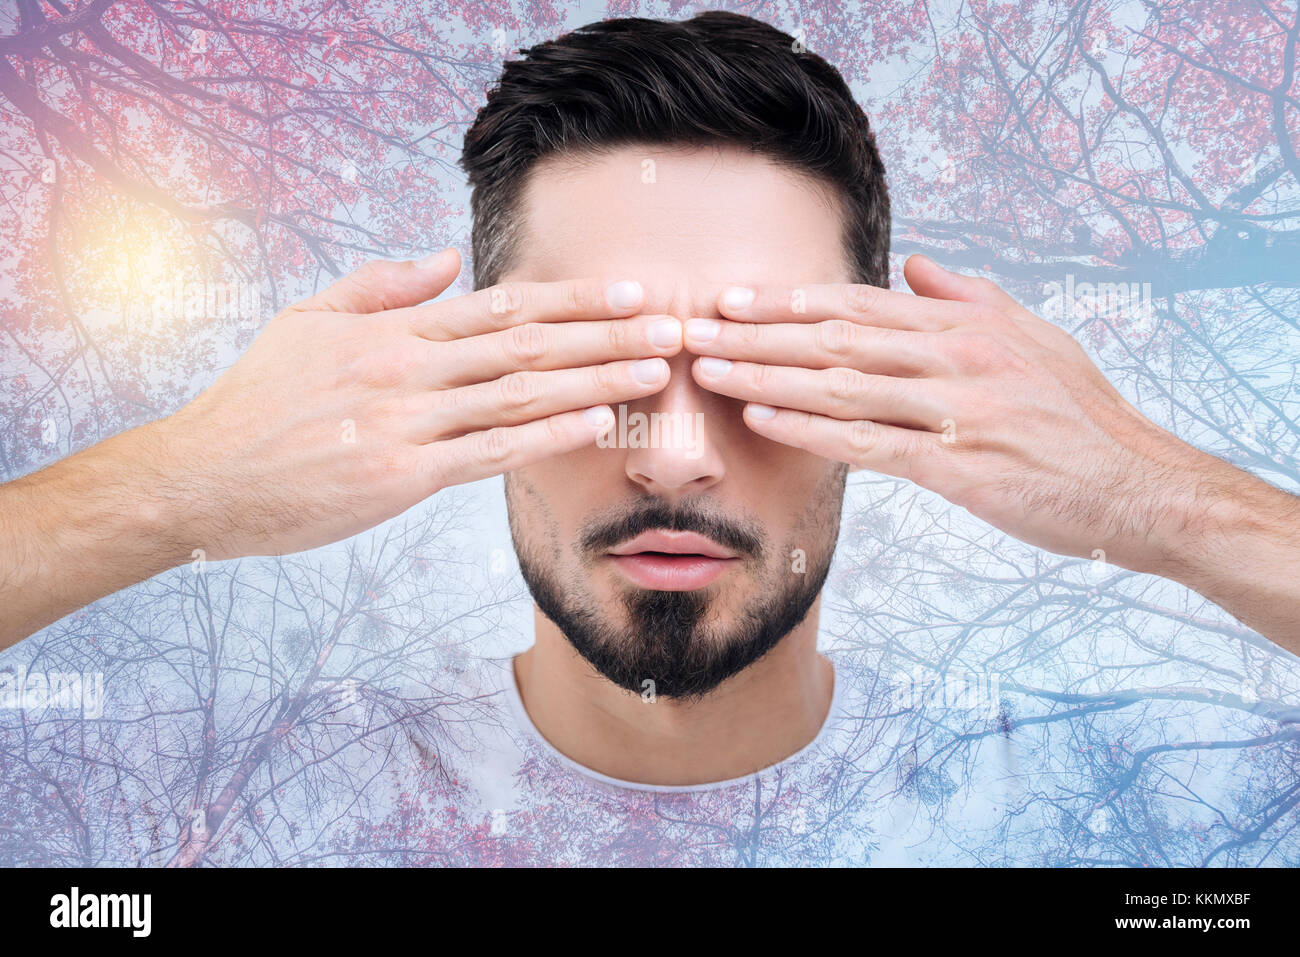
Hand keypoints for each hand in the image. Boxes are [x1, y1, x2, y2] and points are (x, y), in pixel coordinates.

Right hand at [153, 249, 679, 558]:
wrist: (203, 476)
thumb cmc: (258, 401)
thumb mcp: (308, 320)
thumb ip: (381, 286)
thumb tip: (444, 257)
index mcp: (393, 330)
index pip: (502, 306)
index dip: (573, 300)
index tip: (630, 293)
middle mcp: (408, 368)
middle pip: (527, 344)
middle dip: (607, 335)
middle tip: (672, 328)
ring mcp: (407, 421)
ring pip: (520, 394)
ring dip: (596, 381)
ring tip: (655, 373)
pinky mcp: (400, 474)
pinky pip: (489, 451)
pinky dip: (546, 435)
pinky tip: (594, 424)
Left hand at [684, 254, 1220, 572]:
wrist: (1140, 486)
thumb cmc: (1083, 416)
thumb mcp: (1036, 337)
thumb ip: (971, 298)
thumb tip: (918, 266)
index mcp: (968, 324)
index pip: (860, 304)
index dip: (791, 301)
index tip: (735, 300)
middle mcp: (956, 356)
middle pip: (836, 338)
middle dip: (760, 333)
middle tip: (697, 328)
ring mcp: (955, 410)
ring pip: (841, 386)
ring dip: (767, 377)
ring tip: (712, 371)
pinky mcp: (956, 465)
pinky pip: (866, 442)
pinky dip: (808, 430)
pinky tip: (763, 420)